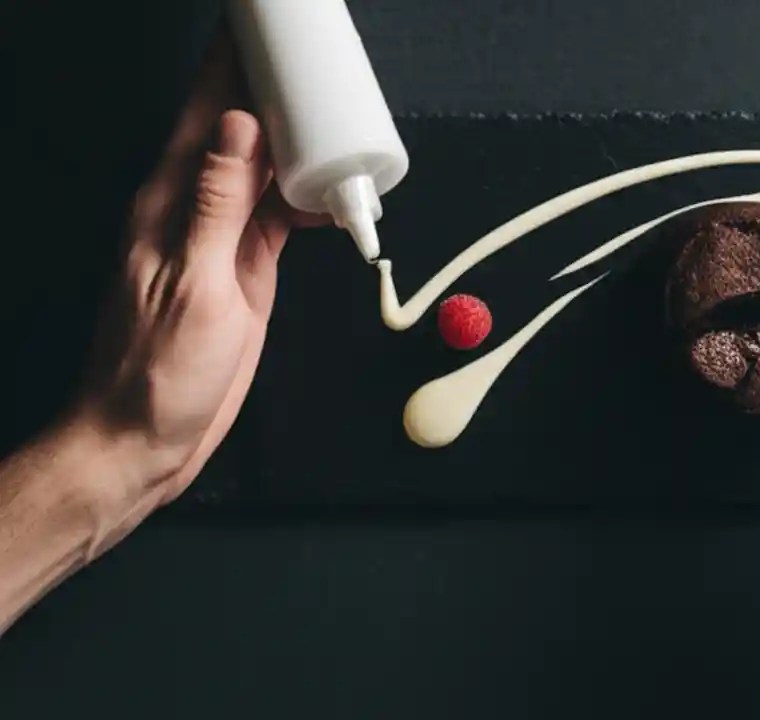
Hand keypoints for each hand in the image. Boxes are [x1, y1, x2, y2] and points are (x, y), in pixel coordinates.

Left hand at [74, 35, 324, 547]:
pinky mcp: (247, 266)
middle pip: (239, 130)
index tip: (258, 28)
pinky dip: (310, 196)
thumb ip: (216, 206)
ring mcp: (222, 237)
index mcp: (170, 205)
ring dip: (298, 138)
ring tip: (333, 109)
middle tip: (310, 55)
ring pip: (265, 167)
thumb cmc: (156, 373)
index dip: (230, 66)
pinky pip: (281, 212)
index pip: (204, 114)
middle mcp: (194, 211)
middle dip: (271, 86)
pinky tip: (333, 189)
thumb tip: (237, 129)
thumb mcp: (195, 286)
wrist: (149, 435)